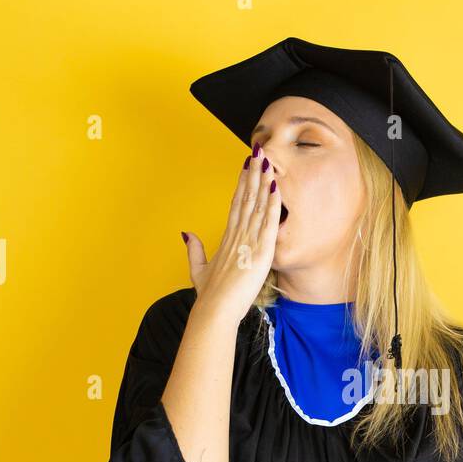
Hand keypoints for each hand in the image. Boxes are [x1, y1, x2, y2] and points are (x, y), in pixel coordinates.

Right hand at [181, 147, 281, 321]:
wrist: (215, 310)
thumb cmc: (209, 296)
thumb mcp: (198, 270)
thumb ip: (194, 250)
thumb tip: (186, 233)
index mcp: (227, 239)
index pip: (236, 204)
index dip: (242, 183)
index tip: (246, 166)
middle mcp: (237, 235)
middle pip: (246, 197)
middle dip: (252, 173)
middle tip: (258, 151)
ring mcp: (248, 242)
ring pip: (257, 205)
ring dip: (263, 182)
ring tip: (267, 159)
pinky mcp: (260, 252)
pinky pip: (268, 223)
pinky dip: (273, 204)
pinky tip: (276, 187)